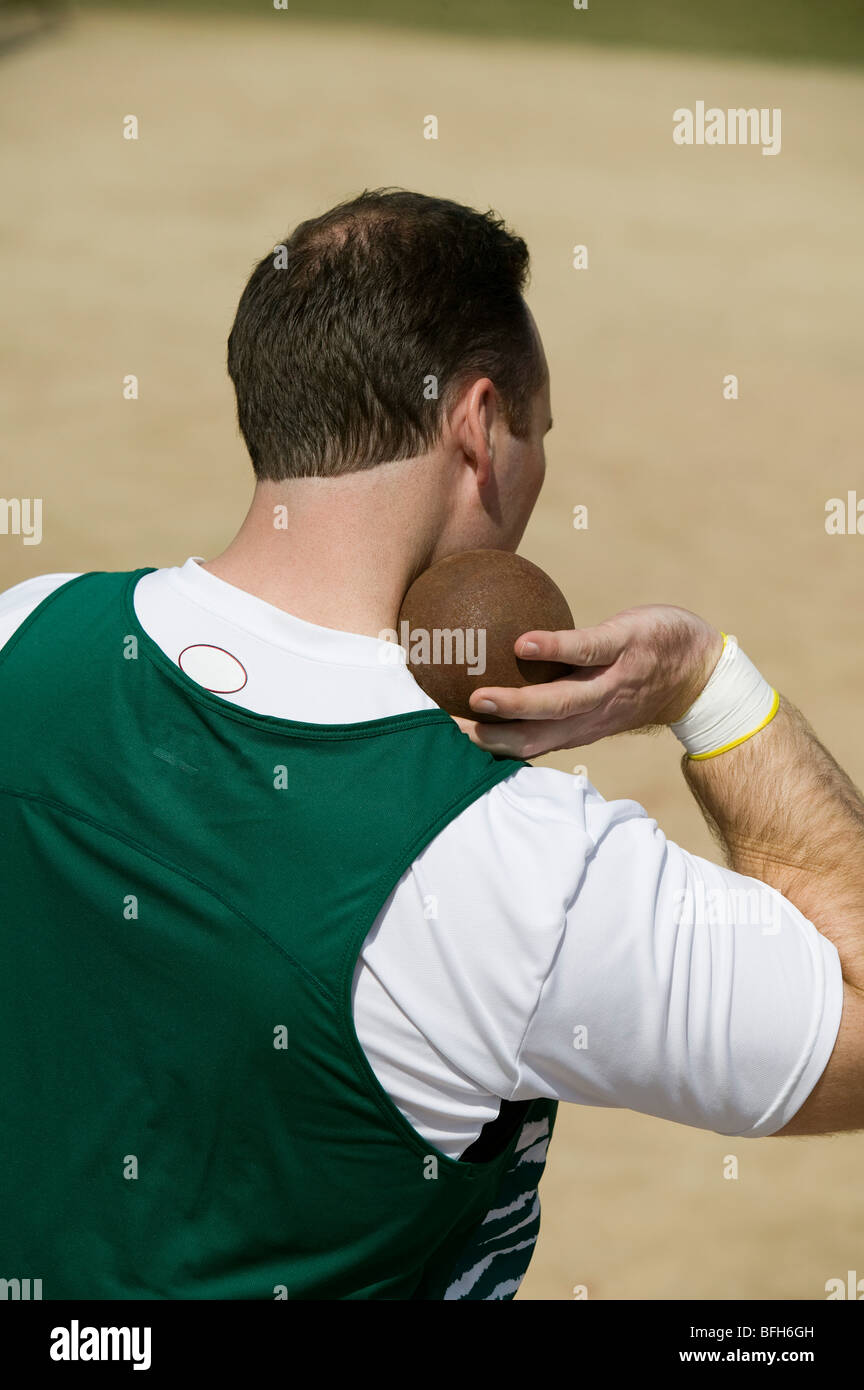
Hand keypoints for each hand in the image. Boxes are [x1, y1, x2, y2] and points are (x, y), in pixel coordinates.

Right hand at [453, 605, 723, 757]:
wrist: (700, 668)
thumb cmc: (634, 678)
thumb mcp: (593, 696)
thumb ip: (550, 691)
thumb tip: (495, 670)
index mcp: (578, 726)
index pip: (530, 746)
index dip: (494, 749)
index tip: (453, 744)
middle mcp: (592, 714)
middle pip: (540, 733)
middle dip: (499, 735)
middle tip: (458, 728)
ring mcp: (611, 682)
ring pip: (562, 700)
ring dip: (520, 703)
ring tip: (481, 697)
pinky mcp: (624, 647)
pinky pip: (585, 649)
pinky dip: (554, 649)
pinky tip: (523, 643)